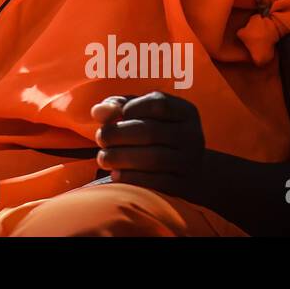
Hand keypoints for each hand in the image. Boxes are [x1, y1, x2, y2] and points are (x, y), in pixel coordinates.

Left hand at [90, 91, 204, 195]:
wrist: (189, 170)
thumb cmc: (157, 133)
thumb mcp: (143, 113)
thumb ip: (119, 106)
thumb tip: (98, 111)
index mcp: (185, 112)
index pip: (158, 104)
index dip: (131, 107)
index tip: (117, 115)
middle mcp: (192, 135)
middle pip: (150, 131)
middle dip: (117, 134)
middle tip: (100, 138)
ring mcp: (190, 161)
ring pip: (153, 158)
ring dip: (120, 157)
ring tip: (103, 157)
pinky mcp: (184, 185)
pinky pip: (156, 182)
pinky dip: (131, 178)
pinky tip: (115, 174)